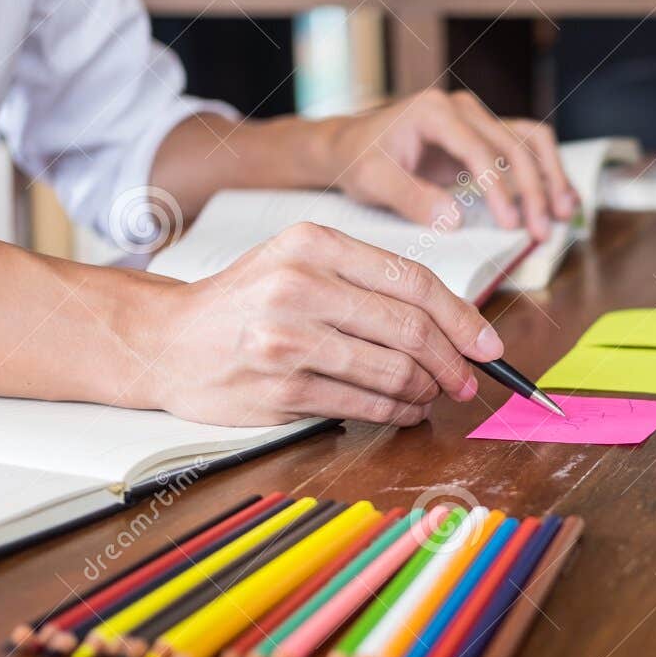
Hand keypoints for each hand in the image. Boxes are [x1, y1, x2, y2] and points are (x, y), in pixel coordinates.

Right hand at [140, 222, 502, 426]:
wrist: (166, 340)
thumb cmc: (247, 301)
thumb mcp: (301, 263)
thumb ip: (369, 281)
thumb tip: (455, 322)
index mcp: (313, 243)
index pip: (413, 281)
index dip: (462, 318)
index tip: (489, 345)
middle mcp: (299, 286)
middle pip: (411, 329)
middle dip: (453, 361)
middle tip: (467, 380)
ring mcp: (288, 339)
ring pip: (394, 371)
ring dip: (427, 391)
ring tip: (433, 395)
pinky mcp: (281, 389)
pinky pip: (364, 405)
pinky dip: (397, 412)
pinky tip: (405, 410)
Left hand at [317, 89, 577, 240]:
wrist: (350, 145)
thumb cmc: (358, 159)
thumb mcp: (373, 181)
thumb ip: (411, 198)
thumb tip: (453, 221)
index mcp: (434, 112)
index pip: (480, 149)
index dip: (500, 189)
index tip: (510, 224)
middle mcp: (462, 109)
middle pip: (515, 143)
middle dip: (533, 189)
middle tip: (541, 230)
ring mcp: (476, 119)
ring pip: (530, 141)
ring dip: (551, 177)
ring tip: (565, 214)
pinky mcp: (483, 136)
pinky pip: (524, 148)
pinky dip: (545, 173)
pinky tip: (560, 200)